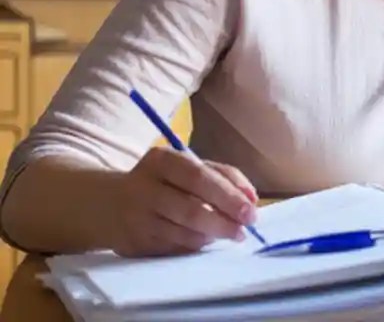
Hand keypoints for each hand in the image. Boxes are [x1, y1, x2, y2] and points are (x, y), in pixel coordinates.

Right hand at [103, 147, 258, 256]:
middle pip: (190, 209)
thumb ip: (222, 176)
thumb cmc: (162, 182)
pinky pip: (173, 247)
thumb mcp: (186, 166)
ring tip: (230, 234)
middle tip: (244, 230)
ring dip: (212, 236)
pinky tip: (204, 239)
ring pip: (183, 233)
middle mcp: (143, 187)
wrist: (107, 204)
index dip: (227, 195)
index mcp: (161, 160)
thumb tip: (252, 198)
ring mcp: (136, 218)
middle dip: (223, 221)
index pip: (198, 176)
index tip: (251, 209)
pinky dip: (194, 244)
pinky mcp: (133, 243)